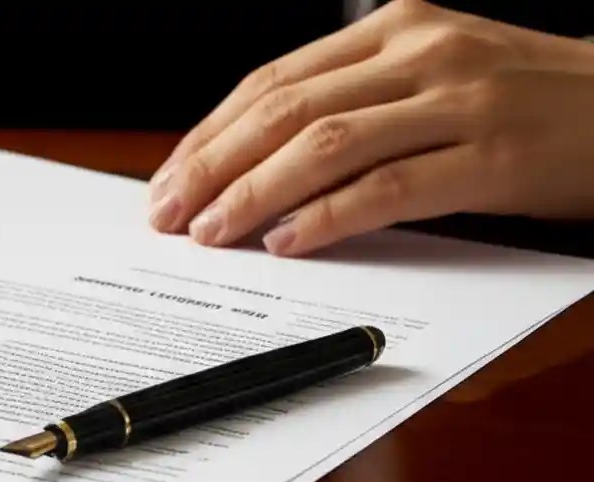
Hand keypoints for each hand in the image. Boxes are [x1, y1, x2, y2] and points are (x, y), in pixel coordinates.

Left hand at [148, 0, 593, 255]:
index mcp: (395, 28)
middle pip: (285, 110)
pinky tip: (287, 241)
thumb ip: (352, 102)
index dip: (210, 134)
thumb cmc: (522, 99)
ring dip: (254, 193)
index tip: (170, 177)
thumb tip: (255, 163)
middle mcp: (419, 54)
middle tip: (169, 213)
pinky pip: (388, 189)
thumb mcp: (431, 75)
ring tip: (212, 231)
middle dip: (213, 165)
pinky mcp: (491, 158)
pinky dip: (327, 218)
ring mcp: (458, 102)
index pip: (274, 80)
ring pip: (325, 145)